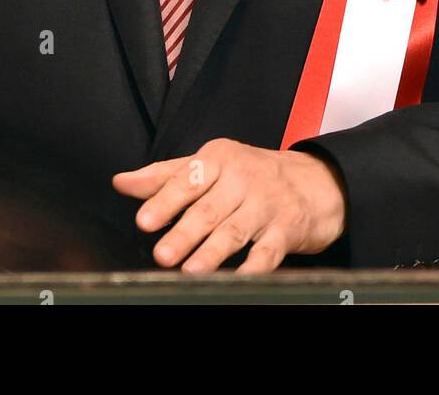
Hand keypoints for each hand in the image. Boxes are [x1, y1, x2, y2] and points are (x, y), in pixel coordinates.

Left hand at [112, 138, 346, 273]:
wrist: (316, 181)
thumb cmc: (252, 174)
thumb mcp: (210, 165)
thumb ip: (165, 175)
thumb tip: (122, 182)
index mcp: (220, 158)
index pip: (188, 179)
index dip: (165, 200)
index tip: (144, 220)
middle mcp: (243, 178)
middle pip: (209, 208)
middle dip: (184, 232)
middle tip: (162, 253)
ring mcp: (267, 204)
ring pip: (236, 230)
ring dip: (212, 252)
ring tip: (191, 271)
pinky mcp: (287, 229)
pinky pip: (268, 251)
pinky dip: (254, 266)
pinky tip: (239, 279)